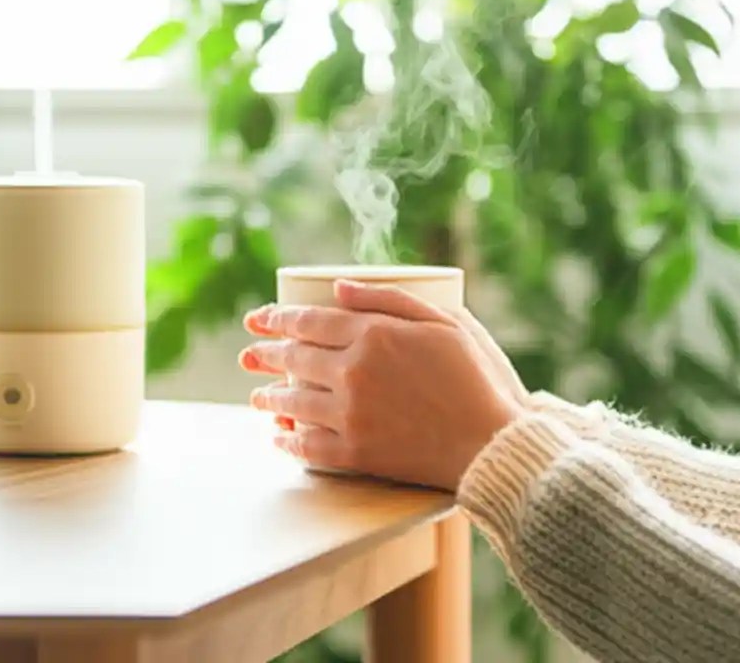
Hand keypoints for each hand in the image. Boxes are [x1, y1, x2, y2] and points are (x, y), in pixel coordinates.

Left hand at [239, 280, 524, 490]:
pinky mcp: (355, 452)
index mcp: (374, 335)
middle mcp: (354, 372)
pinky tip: (280, 437)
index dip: (278, 318)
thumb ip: (387, 300)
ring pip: (292, 402)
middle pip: (294, 358)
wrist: (489, 442)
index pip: (309, 320)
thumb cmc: (473, 378)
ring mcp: (351, 414)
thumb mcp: (443, 322)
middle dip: (265, 354)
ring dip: (269, 398)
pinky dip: (288, 442)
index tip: (259, 319)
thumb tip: (337, 288)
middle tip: (250, 355)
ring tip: (258, 396)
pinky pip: (307, 446)